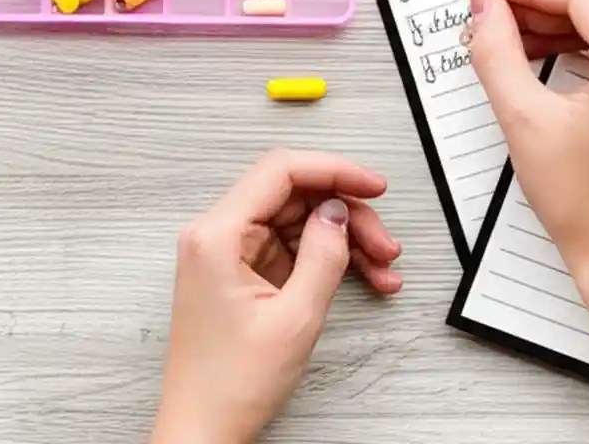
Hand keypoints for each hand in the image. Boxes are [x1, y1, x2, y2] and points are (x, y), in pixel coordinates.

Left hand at [152, 150, 402, 443]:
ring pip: (301, 222)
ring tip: (382, 269)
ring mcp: (229, 255)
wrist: (204, 429)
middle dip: (348, 215)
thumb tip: (338, 212)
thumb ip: (323, 255)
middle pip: (295, 196)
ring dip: (346, 240)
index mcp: (217, 236)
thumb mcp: (295, 317)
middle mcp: (217, 236)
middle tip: (385, 245)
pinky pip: (294, 249)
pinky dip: (329, 260)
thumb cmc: (231, 384)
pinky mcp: (242, 273)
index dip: (334, 170)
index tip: (373, 185)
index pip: (281, 171)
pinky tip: (364, 277)